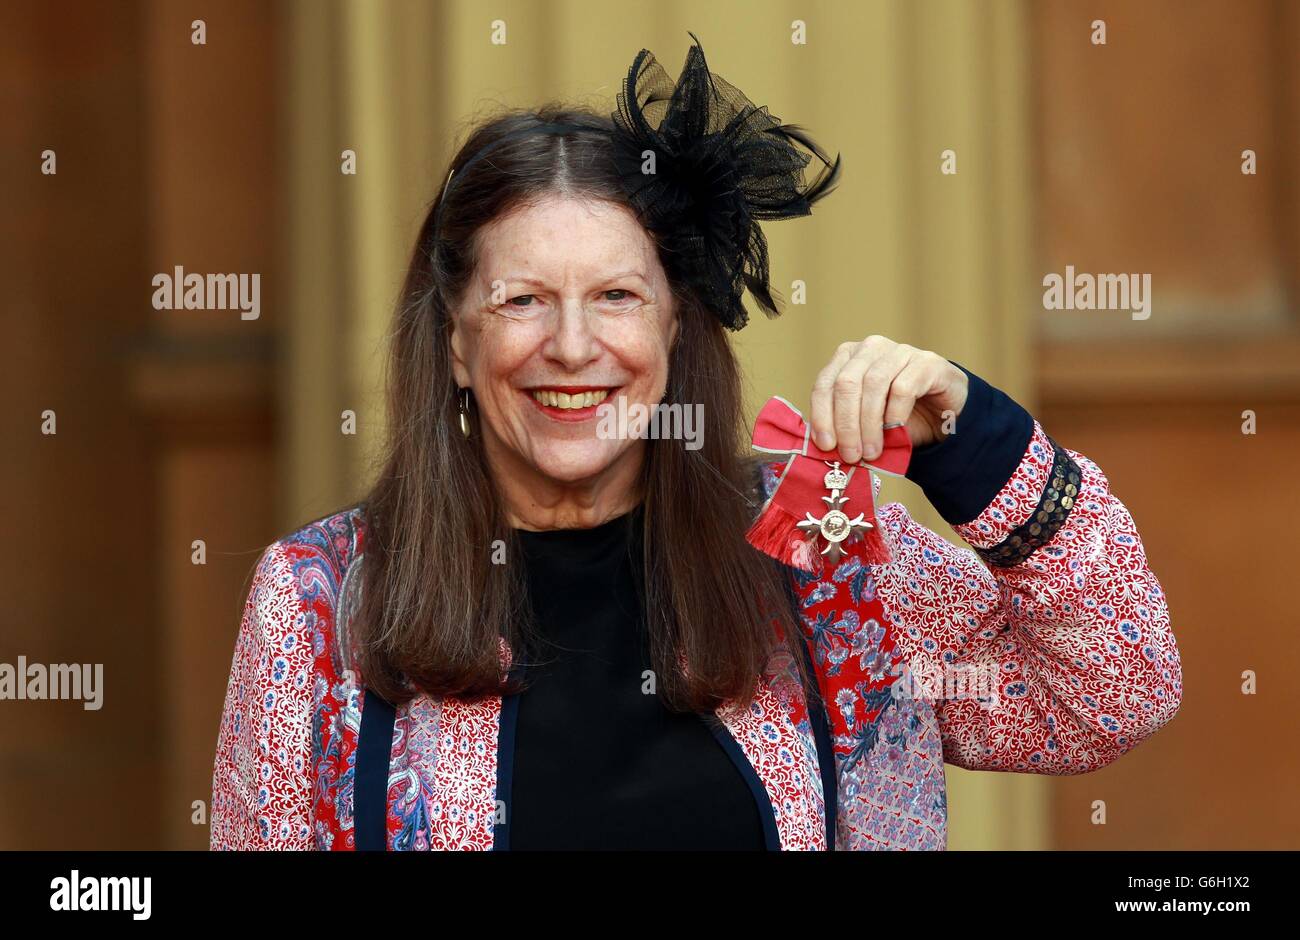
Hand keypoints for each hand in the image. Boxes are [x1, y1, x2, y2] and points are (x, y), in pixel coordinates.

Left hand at [809, 335, 968, 462]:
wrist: (946, 416)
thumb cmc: (900, 418)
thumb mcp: (864, 422)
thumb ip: (843, 427)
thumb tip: (821, 447)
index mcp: (848, 358)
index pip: (825, 383)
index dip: (822, 416)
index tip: (826, 446)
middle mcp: (871, 348)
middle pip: (846, 383)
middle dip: (846, 424)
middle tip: (851, 455)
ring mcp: (900, 351)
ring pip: (873, 384)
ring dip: (869, 424)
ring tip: (871, 452)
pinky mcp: (927, 362)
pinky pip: (903, 388)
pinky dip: (894, 415)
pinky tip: (894, 433)